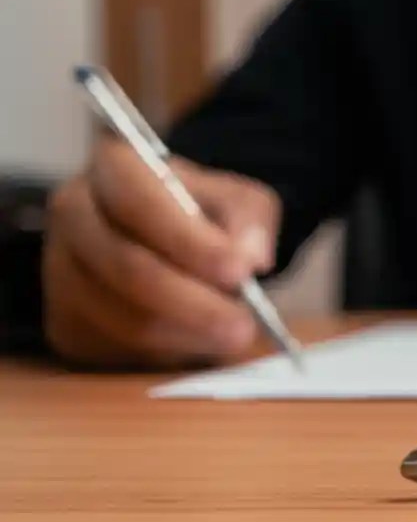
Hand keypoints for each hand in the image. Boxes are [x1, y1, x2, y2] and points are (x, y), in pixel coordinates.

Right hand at [43, 139, 281, 367]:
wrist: (159, 241)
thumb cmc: (198, 213)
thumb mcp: (235, 198)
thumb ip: (248, 217)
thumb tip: (250, 258)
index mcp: (112, 168)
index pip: (138, 202)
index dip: (189, 242)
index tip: (239, 273)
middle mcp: (73, 214)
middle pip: (128, 268)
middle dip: (195, 305)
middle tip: (244, 328)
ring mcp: (60, 272)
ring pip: (125, 318)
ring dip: (187, 335)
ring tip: (229, 335)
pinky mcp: (65, 324)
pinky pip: (119, 350)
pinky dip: (168, 353)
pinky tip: (195, 340)